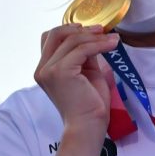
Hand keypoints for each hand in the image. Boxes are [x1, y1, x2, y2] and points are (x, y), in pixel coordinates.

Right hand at [35, 24, 117, 143]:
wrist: (88, 126)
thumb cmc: (89, 105)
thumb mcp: (86, 73)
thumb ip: (84, 55)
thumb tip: (93, 37)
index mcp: (44, 70)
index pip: (50, 39)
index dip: (69, 30)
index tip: (91, 32)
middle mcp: (42, 69)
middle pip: (56, 33)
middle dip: (79, 29)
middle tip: (101, 31)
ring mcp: (49, 70)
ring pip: (71, 39)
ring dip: (95, 37)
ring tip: (112, 40)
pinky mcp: (60, 72)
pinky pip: (81, 49)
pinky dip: (99, 44)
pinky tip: (112, 45)